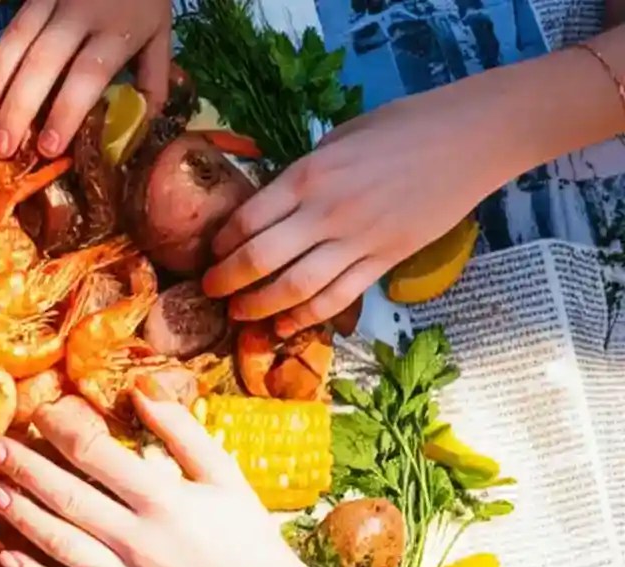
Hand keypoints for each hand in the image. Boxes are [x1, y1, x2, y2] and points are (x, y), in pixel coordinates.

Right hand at [0, 0, 171, 158]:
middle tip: (0, 146)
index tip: (48, 147)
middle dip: (19, 106)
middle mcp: (81, 11)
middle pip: (43, 61)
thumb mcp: (160, 35)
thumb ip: (151, 80)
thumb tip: (135, 131)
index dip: (67, 112)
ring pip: (18, 34)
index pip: (88, 76)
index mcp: (116, 31)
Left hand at [0, 380, 320, 566]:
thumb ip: (181, 431)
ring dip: (21, 517)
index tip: (39, 412)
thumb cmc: (251, 540)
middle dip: (24, 468)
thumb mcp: (226, 476)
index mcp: (163, 499)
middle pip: (66, 497)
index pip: (95, 454)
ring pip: (59, 545)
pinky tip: (6, 559)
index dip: (61, 428)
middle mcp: (137, 539)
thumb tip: (140, 389)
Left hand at [199, 82, 513, 336]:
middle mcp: (327, 211)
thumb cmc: (401, 127)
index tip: (210, 252)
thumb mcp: (338, 139)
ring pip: (296, 287)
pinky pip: (338, 297)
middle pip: (262, 259)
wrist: (470, 138)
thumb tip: (270, 205)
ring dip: (260, 306)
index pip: (248, 219)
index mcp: (309, 174)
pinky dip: (306, 317)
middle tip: (209, 291)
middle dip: (227, 281)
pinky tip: (284, 326)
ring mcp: (358, 240)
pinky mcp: (386, 260)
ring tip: (238, 314)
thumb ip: (302, 174)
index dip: (222, 243)